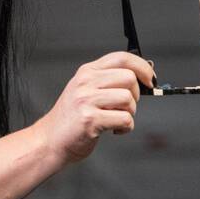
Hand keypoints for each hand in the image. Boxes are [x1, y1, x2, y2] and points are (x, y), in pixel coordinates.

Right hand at [37, 52, 154, 163]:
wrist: (49, 141)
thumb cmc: (71, 119)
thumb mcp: (85, 91)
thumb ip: (108, 82)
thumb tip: (142, 77)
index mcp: (86, 72)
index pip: (121, 58)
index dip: (142, 67)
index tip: (150, 79)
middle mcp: (85, 83)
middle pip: (128, 78)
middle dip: (135, 95)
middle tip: (126, 106)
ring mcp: (86, 100)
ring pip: (128, 99)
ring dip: (130, 113)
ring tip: (117, 120)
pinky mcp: (90, 119)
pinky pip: (124, 119)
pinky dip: (126, 128)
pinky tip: (114, 130)